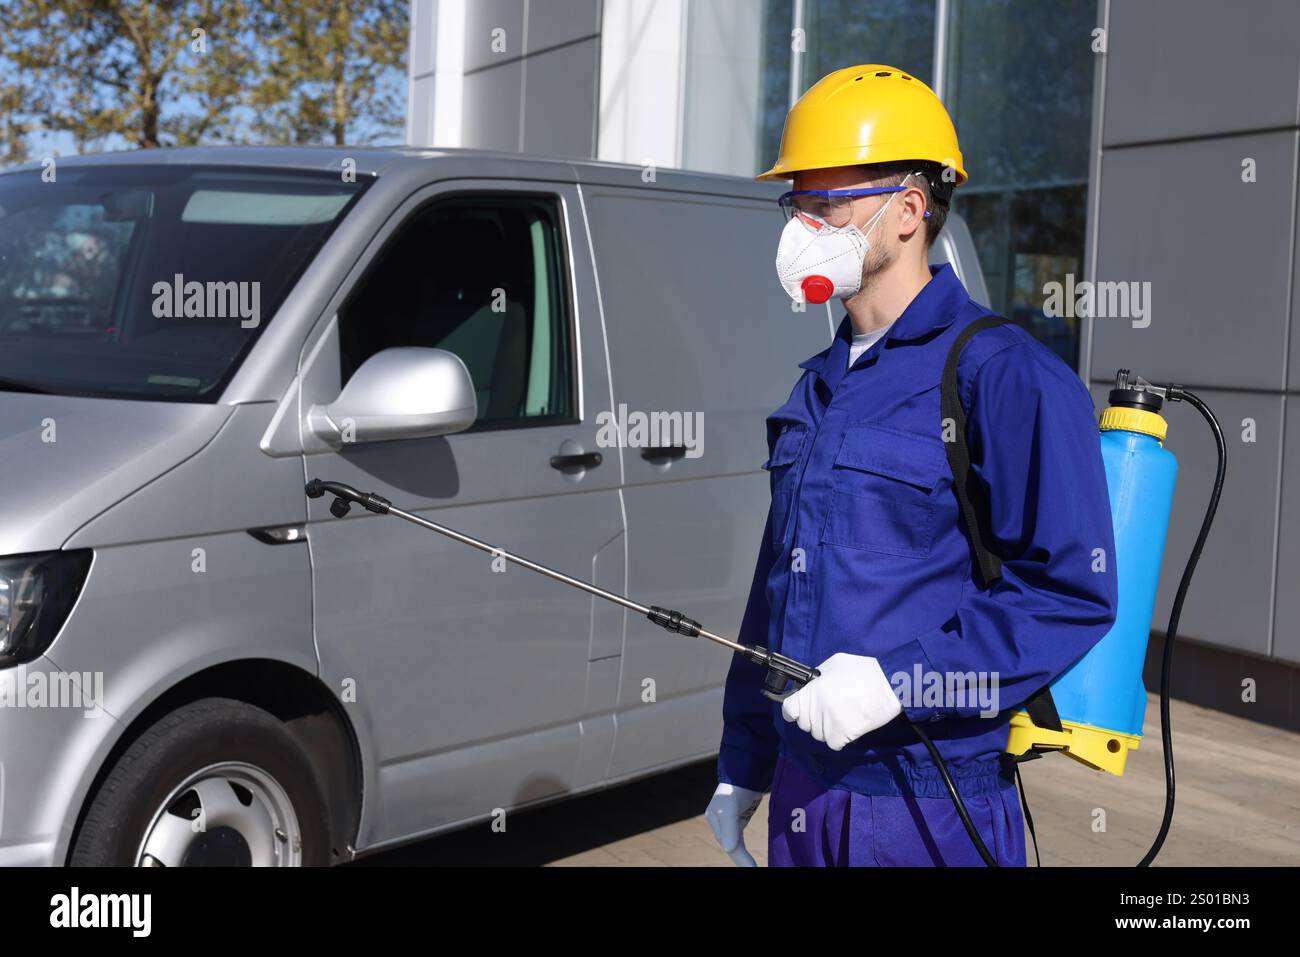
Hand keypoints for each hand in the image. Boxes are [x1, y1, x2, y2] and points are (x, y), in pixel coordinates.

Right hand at [705, 782, 763, 865]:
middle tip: (753, 869)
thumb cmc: (735, 787)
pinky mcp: (739, 816)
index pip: (728, 843)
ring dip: (742, 856)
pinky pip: (740, 837)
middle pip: (730, 844)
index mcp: (714, 818)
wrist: (746, 769)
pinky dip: (743, 848)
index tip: (752, 869)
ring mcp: (729, 818)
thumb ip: (729, 828)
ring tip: (751, 867)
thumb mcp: (729, 808)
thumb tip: (729, 849)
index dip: (740, 858)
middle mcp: (720, 820)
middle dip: (740, 859)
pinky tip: (749, 859)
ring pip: (735, 842)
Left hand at [781, 652, 901, 750]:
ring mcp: (829, 722)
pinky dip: (840, 738)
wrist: (889, 685)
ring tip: (844, 715)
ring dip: (828, 729)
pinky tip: (850, 725)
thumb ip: (819, 677)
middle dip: (814, 719)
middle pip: (805, 724)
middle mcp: (817, 708)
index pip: (789, 709)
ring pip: (819, 735)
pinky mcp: (843, 734)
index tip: (799, 710)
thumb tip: (812, 686)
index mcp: (813, 690)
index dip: (794, 711)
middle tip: (831, 709)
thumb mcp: (835, 664)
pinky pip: (833, 743)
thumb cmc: (864, 671)